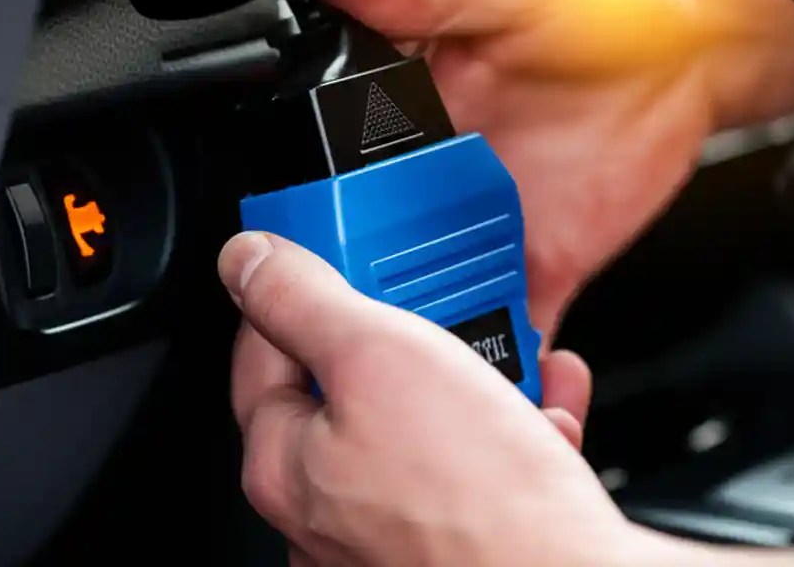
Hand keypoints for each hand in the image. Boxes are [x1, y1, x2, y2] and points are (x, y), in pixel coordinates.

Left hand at [220, 231, 676, 565]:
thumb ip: (301, 301)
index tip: (329, 255)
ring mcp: (400, 535)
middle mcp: (333, 514)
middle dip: (405, 333)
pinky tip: (547, 403)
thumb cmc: (476, 504)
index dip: (295, 290)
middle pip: (352, 388)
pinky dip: (517, 426)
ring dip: (473, 376)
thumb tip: (246, 262)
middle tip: (432, 301)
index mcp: (286, 469)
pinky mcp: (465, 544)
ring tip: (508, 352)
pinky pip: (482, 468)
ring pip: (425, 425)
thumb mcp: (374, 357)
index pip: (262, 354)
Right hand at [310, 0, 793, 338]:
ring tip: (406, 378)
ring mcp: (488, 232)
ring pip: (430, 307)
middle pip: (370, 260)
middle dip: (354, 301)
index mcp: (409, 120)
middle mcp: (435, 186)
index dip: (314, 221)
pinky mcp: (545, 265)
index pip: (337, 183)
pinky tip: (488, 387)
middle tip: (347, 336)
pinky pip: (514, 331)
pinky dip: (502, 368)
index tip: (304, 253)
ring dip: (415, 342)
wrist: (689, 42)